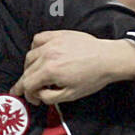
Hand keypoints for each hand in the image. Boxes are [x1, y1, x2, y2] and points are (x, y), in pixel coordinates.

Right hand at [11, 31, 134, 104]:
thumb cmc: (92, 77)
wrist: (107, 59)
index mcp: (49, 71)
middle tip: (34, 91)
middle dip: (28, 84)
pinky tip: (41, 55)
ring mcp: (52, 43)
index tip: (34, 100)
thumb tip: (39, 95)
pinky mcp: (58, 35)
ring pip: (30, 56)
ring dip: (29, 68)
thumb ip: (49, 97)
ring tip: (38, 75)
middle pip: (27, 71)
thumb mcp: (70, 95)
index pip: (27, 84)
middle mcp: (47, 55)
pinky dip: (35, 48)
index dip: (27, 95)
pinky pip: (38, 39)